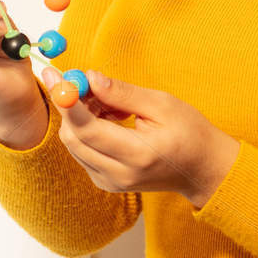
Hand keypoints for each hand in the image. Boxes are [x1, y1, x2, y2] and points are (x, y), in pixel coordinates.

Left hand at [41, 68, 240, 209]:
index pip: (87, 129)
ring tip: (110, 103)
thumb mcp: (162, 104)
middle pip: (73, 137)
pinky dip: (87, 130)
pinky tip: (110, 119)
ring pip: (74, 144)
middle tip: (86, 82)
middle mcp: (119, 175)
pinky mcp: (106, 183)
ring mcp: (111, 183)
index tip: (53, 75)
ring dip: (80, 117)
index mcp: (137, 155)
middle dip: (72, 104)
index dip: (66, 100)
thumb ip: (122, 93)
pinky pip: (82, 152)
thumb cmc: (190, 133)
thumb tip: (89, 78)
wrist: (203, 169)